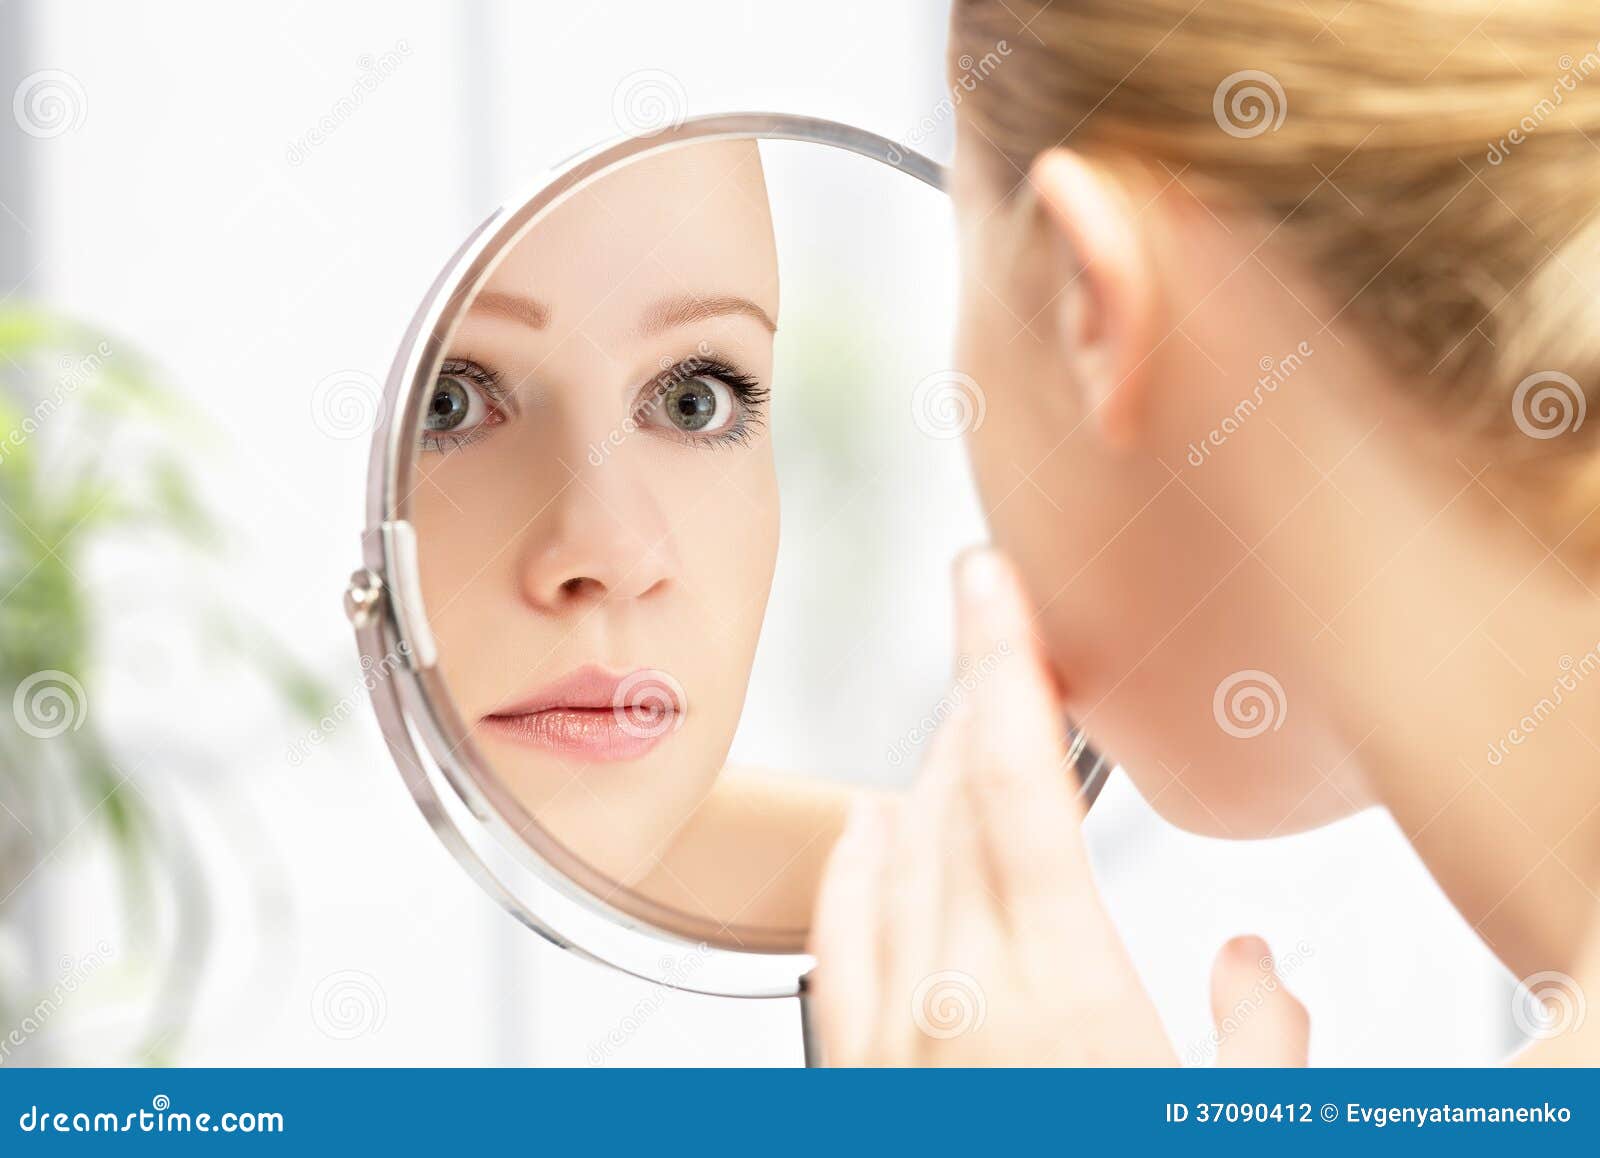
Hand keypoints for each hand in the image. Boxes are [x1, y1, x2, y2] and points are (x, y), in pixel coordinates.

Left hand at [808, 547, 1307, 1065]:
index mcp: (1065, 997)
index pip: (1018, 781)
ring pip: (898, 852)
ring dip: (932, 773)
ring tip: (962, 726)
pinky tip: (865, 825)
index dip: (1000, 661)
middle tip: (1008, 661)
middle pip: (955, 799)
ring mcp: (893, 1031)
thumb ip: (1259, 1035)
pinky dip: (854, 858)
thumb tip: (1254, 966)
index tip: (987, 580)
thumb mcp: (1230, 1125)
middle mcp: (961, 997)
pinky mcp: (854, 1070)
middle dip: (981, 709)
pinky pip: (836, 931)